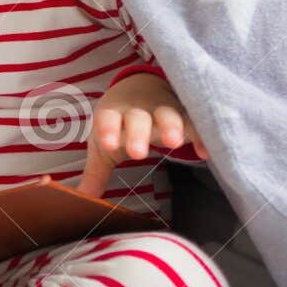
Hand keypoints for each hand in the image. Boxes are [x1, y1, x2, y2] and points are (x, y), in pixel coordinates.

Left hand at [75, 73, 206, 197]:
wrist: (140, 86)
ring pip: (167, 114)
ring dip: (170, 126)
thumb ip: (95, 172)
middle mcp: (137, 108)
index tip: (108, 145)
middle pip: (137, 118)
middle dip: (137, 134)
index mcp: (113, 112)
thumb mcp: (104, 142)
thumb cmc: (119, 122)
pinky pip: (193, 122)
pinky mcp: (185, 113)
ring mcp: (163, 108)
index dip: (107, 130)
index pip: (107, 118)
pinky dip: (199, 135)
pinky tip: (204, 152)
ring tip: (172, 142)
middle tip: (137, 153)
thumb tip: (82, 199)